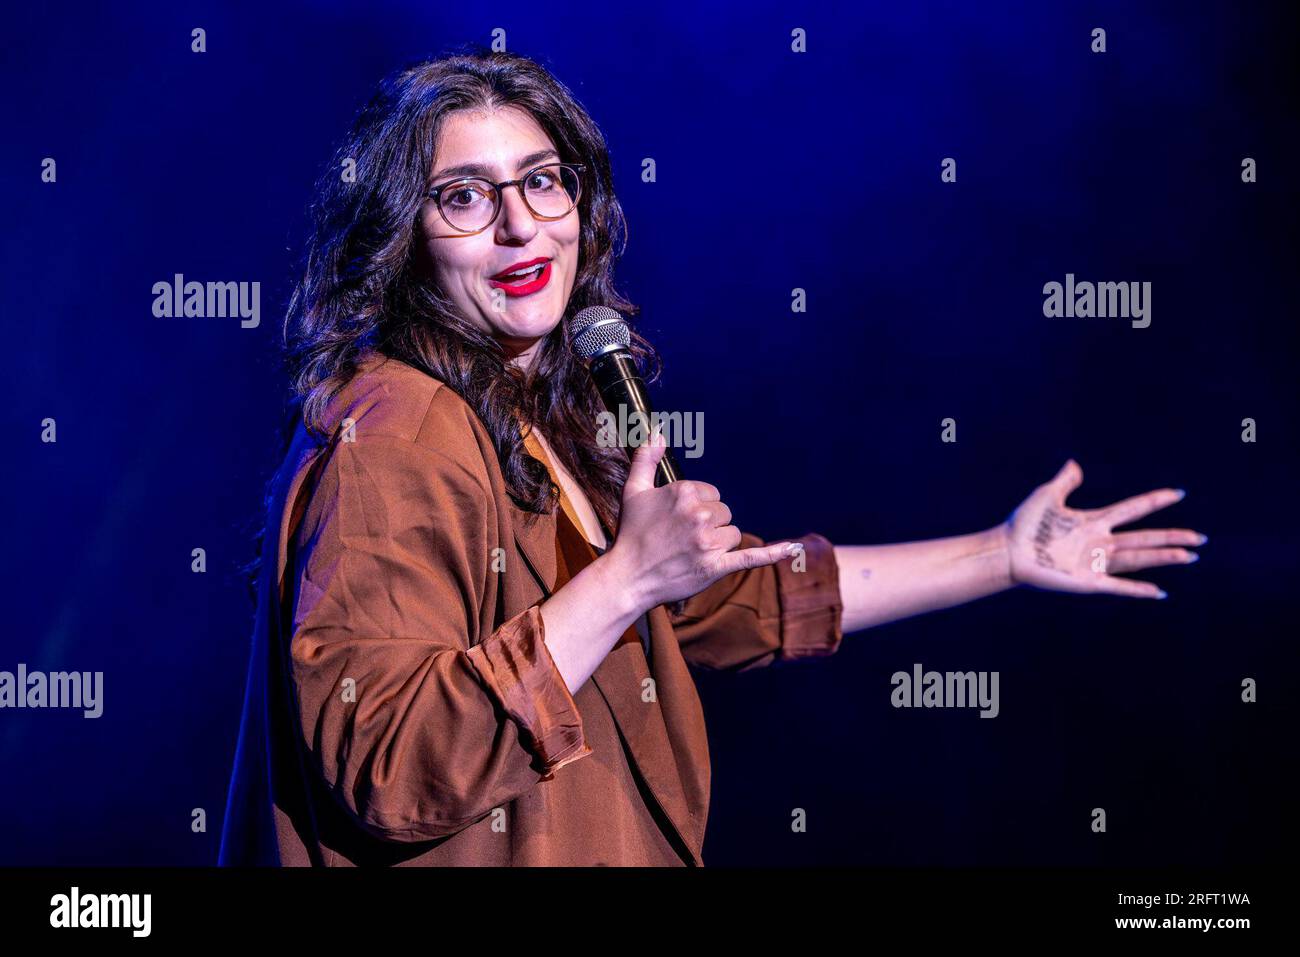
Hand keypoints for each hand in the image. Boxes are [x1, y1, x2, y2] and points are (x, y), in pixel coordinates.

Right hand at [604, 430, 795, 610]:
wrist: (627, 578)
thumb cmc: (631, 533)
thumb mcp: (634, 490)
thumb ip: (646, 458)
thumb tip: (657, 431)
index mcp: (684, 493)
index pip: (712, 495)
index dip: (698, 508)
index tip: (678, 522)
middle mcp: (699, 515)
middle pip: (724, 514)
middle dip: (709, 526)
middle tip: (682, 540)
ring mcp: (708, 543)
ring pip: (733, 535)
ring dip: (718, 544)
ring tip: (691, 553)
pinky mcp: (716, 567)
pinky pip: (752, 557)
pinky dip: (773, 554)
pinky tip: (793, 548)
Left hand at [1005, 459, 1205, 598]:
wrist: (1007, 552)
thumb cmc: (1023, 526)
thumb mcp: (1046, 497)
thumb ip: (1065, 482)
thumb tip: (1075, 463)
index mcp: (1092, 521)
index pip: (1132, 509)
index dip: (1154, 501)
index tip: (1178, 493)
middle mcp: (1099, 542)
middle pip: (1144, 538)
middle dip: (1172, 537)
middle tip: (1200, 538)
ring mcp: (1095, 563)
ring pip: (1138, 558)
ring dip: (1164, 557)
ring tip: (1190, 556)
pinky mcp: (1087, 582)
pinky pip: (1119, 585)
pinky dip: (1139, 589)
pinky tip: (1159, 592)